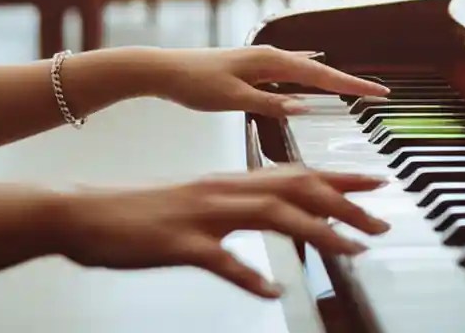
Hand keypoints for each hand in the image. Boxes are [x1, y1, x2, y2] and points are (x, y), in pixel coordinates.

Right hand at [54, 166, 389, 296]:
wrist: (83, 214)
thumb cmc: (140, 214)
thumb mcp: (197, 204)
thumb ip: (236, 210)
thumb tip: (273, 215)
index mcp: (228, 183)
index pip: (295, 174)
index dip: (339, 180)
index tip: (376, 185)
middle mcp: (222, 191)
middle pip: (295, 189)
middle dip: (344, 204)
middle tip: (381, 222)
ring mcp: (201, 216)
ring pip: (271, 216)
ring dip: (317, 231)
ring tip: (351, 250)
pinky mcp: (178, 244)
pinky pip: (220, 260)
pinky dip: (249, 275)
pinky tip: (272, 290)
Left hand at [144, 45, 389, 116]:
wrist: (163, 70)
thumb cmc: (194, 85)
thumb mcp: (232, 100)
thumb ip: (270, 104)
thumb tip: (305, 107)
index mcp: (270, 61)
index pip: (321, 75)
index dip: (352, 85)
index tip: (379, 92)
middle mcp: (271, 56)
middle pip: (321, 70)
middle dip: (350, 82)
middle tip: (380, 93)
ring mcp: (262, 59)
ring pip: (307, 69)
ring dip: (332, 78)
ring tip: (356, 86)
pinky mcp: (252, 65)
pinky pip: (291, 67)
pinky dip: (309, 70)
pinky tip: (313, 65)